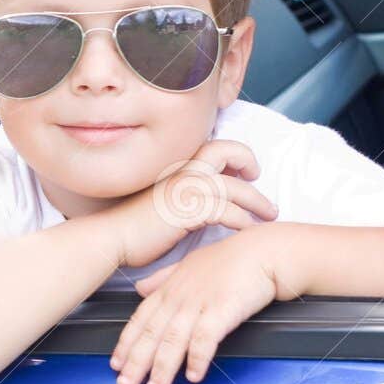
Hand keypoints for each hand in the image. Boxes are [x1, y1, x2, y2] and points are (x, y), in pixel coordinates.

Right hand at [110, 138, 276, 268]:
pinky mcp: (189, 211)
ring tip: (269, 214)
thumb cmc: (134, 226)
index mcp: (178, 165)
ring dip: (258, 201)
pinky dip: (243, 221)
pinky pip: (228, 212)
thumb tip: (204, 203)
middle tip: (260, 179)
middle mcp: (185, 170)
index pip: (214, 145)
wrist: (113, 237)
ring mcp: (187, 188)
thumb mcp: (162, 200)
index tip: (244, 168)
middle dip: (250, 163)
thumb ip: (184, 195)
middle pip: (229, 151)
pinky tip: (248, 230)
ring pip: (236, 186)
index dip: (235, 153)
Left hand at [110, 228, 297, 383]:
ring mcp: (200, 303)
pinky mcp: (222, 309)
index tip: (117, 364)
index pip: (141, 318)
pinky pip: (205, 338)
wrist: (266, 251)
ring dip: (163, 368)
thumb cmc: (233, 259)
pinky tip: (194, 376)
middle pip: (152, 334)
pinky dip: (198, 358)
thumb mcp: (191, 264)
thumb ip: (163, 278)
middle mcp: (181, 297)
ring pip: (174, 340)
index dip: (127, 343)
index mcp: (171, 288)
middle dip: (137, 363)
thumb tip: (140, 288)